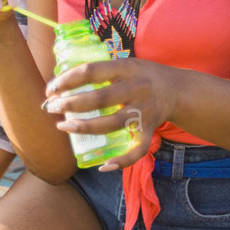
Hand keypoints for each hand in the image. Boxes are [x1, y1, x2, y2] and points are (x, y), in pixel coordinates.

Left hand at [45, 58, 179, 169]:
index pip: (91, 71)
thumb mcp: (126, 64)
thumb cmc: (142, 76)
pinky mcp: (150, 130)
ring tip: (63, 126)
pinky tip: (104, 166)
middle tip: (50, 108)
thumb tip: (63, 81)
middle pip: (99, 98)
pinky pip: (137, 150)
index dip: (67, 80)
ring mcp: (144, 111)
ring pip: (112, 124)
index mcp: (126, 68)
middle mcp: (136, 88)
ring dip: (85, 127)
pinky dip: (122, 161)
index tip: (50, 89)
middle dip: (71, 104)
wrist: (179, 90)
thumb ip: (101, 71)